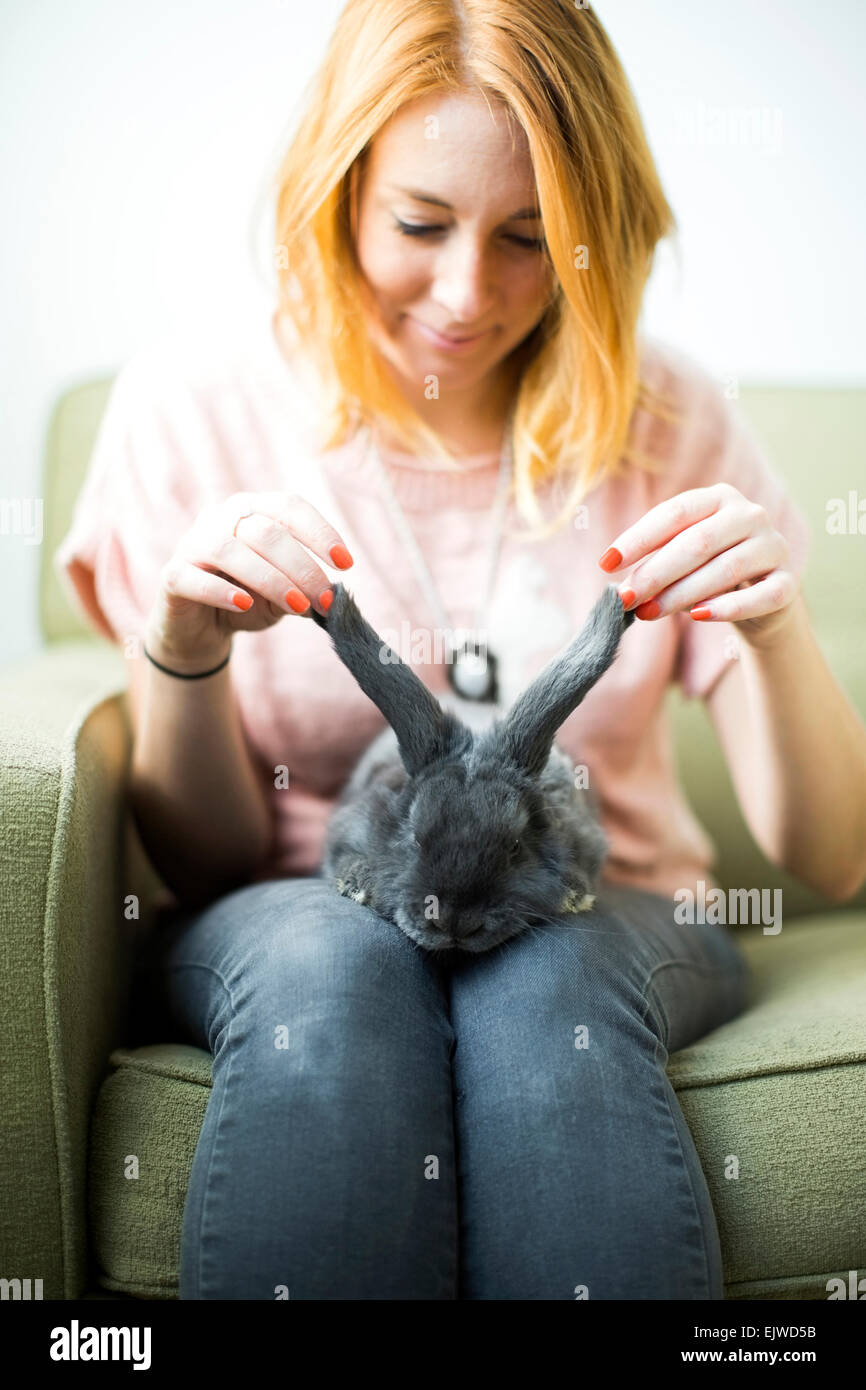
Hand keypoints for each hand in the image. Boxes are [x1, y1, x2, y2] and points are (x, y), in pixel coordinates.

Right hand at [145, 489, 353, 670]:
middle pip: (265, 531)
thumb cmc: (247, 601)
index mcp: (253, 510)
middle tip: (326, 600)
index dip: (320, 532)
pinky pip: (193, 578)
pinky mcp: (171, 575)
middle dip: (302, 567)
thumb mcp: (282, 596)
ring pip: (230, 550)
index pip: (289, 506)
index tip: (346, 563)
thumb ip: (302, 590)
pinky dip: (220, 591)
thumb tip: (329, 594)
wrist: (201, 629)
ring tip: (298, 606)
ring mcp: (192, 544)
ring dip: (271, 579)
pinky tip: (244, 604)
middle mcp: (221, 518)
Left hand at [597, 482, 799, 647]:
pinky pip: (760, 596)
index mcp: (718, 498)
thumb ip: (655, 565)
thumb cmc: (709, 573)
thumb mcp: (680, 561)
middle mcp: (750, 515)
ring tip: (649, 613)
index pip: (674, 513)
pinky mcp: (788, 583)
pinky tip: (700, 617)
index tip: (606, 563)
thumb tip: (621, 587)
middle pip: (697, 542)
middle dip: (656, 572)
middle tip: (626, 597)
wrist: (761, 601)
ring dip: (682, 594)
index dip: (638, 538)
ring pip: (726, 569)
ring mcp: (773, 546)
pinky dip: (729, 607)